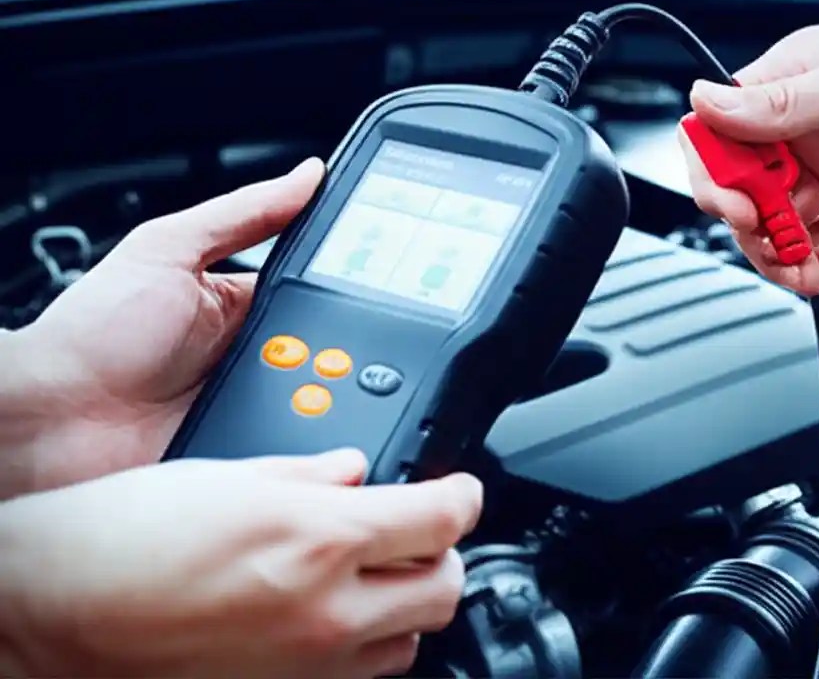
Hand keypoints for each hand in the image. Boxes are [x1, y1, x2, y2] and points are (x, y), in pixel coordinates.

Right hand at [0, 449, 482, 678]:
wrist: (44, 613)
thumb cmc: (113, 539)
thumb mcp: (222, 476)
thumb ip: (306, 472)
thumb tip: (352, 470)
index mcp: (316, 537)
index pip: (443, 519)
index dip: (465, 495)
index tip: (461, 487)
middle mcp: (324, 609)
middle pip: (444, 587)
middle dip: (443, 552)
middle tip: (418, 528)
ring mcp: (305, 664)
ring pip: (410, 641)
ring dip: (406, 602)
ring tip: (371, 573)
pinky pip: (357, 675)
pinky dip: (364, 644)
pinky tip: (329, 613)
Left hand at [1, 159, 323, 495]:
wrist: (53, 419)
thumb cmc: (93, 332)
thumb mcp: (167, 249)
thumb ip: (242, 213)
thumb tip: (307, 175)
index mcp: (238, 303)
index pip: (315, 288)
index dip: (348, 284)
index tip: (382, 277)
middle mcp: (250, 355)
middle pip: (329, 345)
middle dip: (342, 344)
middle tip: (321, 340)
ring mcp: (251, 405)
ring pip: (324, 397)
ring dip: (328, 391)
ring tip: (307, 381)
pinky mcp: (248, 450)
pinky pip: (297, 444)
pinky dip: (310, 437)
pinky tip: (309, 423)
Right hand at [678, 0, 818, 294]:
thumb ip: (788, 104)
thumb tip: (706, 105)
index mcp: (793, 80)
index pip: (720, 132)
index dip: (716, 176)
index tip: (739, 208)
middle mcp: (808, 123)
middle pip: (745, 187)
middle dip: (753, 228)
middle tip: (782, 250)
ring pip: (783, 220)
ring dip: (787, 253)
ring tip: (810, 274)